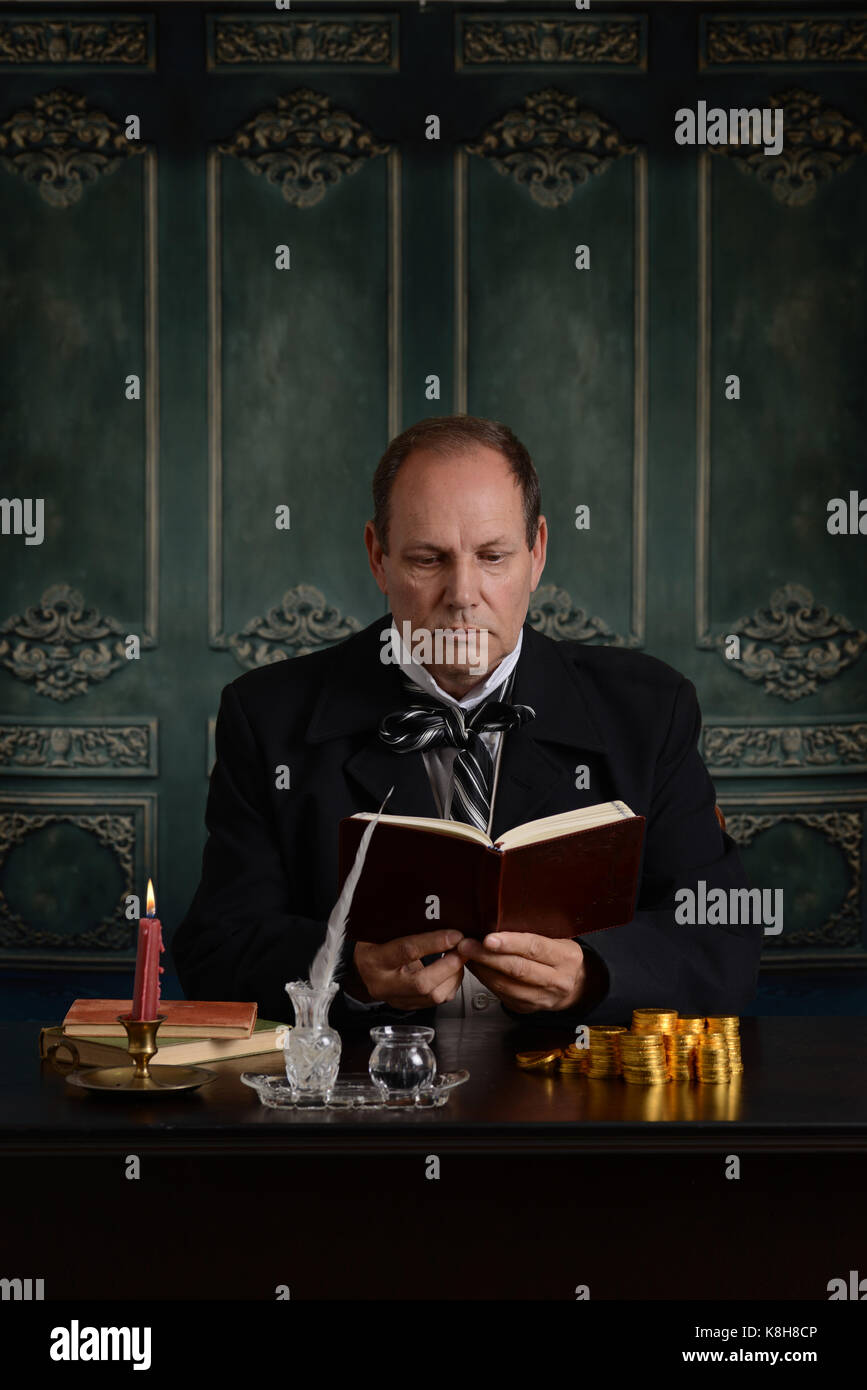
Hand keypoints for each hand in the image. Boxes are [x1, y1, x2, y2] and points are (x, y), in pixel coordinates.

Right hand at [350, 930, 464, 1010]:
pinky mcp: (407, 1006)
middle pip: (422, 983)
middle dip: (449, 966)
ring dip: (453, 976)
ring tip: (461, 957)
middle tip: (464, 949)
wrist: (358, 967)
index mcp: (374, 959)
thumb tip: (435, 911)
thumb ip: (405, 925)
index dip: (434, 943)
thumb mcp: (380, 930)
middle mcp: (383, 984)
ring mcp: (395, 999)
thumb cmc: (371, 943)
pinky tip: (453, 970)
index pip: (406, 951)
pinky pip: (435, 1002)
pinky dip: (450, 984)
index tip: (454, 935)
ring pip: (432, 996)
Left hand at [456, 932, 588, 1012]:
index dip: (510, 943)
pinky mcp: (528, 1008)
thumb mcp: (558, 937)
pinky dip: (485, 980)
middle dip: (488, 957)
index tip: (488, 938)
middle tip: (467, 945)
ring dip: (482, 969)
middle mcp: (557, 980)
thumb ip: (534, 930)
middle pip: (518, 969)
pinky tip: (476, 968)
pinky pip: (502, 994)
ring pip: (506, 985)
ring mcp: (543, 997)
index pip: (535, 948)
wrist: (575, 985)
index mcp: (566, 957)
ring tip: (467, 955)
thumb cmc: (560, 955)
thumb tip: (498, 918)